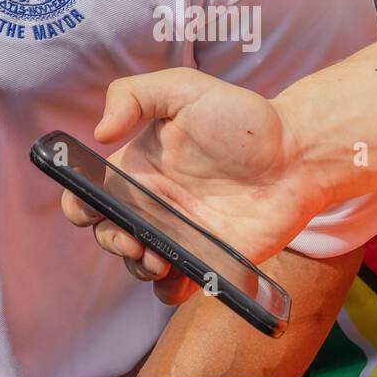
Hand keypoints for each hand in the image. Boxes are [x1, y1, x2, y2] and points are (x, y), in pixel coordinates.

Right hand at [61, 69, 322, 303]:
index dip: (78, 204)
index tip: (91, 206)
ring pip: (136, 266)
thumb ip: (132, 95)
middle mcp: (151, 204)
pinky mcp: (208, 261)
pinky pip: (175, 288)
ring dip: (136, 266)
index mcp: (136, 167)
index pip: (87, 193)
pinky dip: (169, 288)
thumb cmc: (240, 118)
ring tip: (157, 254)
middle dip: (110, 240)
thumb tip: (99, 133)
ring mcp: (179, 235)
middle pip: (107, 234)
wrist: (298, 153)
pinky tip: (180, 272)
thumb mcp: (183, 87)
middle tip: (132, 236)